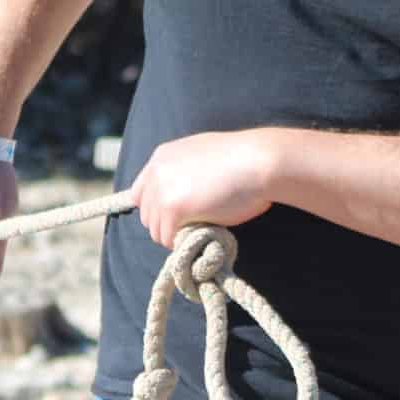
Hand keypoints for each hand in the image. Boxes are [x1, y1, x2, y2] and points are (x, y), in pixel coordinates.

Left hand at [128, 129, 283, 249]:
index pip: (140, 193)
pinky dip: (181, 243)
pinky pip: (167, 238)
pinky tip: (200, 236)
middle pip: (146, 214)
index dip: (157, 208)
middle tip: (192, 228)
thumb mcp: (203, 156)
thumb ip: (185, 172)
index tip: (175, 217)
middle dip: (166, 224)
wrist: (259, 160)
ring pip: (155, 230)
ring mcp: (162, 191)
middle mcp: (156, 172)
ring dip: (175, 236)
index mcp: (161, 157)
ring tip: (200, 231)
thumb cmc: (243, 159)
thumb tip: (184, 194)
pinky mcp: (173, 209)